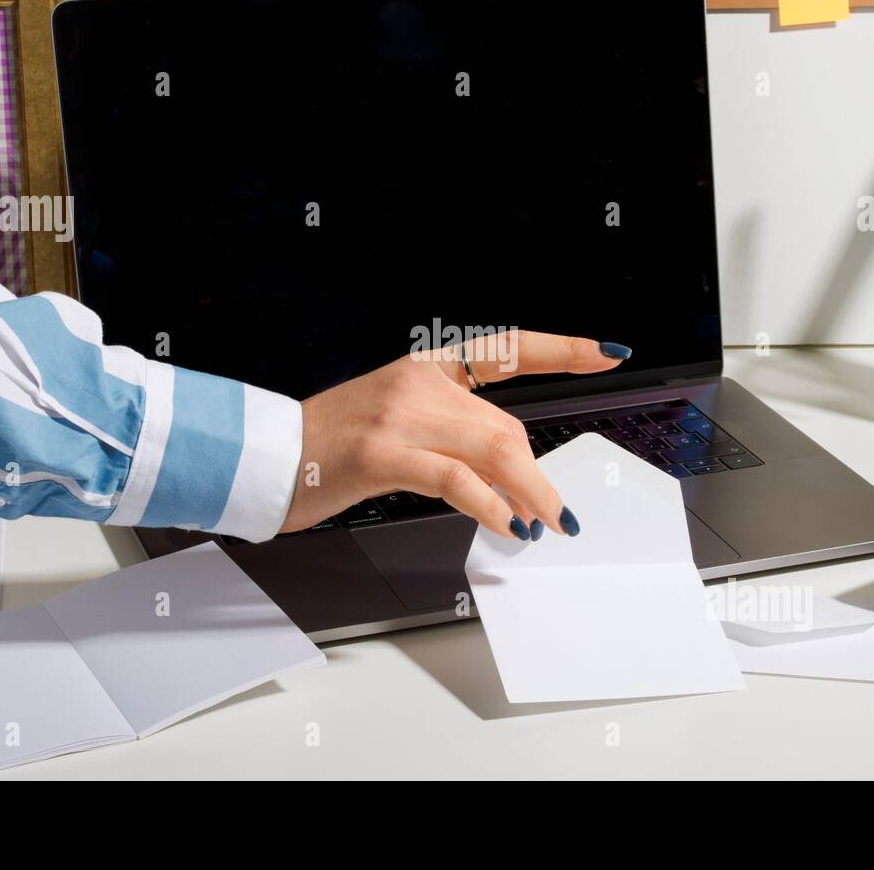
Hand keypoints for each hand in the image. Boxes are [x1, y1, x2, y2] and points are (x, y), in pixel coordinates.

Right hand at [279, 331, 630, 538]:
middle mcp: (417, 381)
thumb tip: (511, 478)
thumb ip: (452, 434)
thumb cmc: (330, 446)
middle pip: (504, 424)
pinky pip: (456, 478)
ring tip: (546, 523)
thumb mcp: (397, 423)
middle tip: (557, 512)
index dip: (562, 349)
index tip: (608, 351)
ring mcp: (399, 414)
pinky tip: (506, 525)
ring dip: (531, 493)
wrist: (266, 456)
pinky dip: (491, 504)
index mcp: (424, 366)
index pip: (506, 350)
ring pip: (492, 447)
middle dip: (536, 474)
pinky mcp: (382, 453)